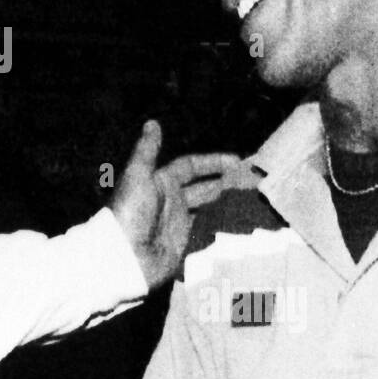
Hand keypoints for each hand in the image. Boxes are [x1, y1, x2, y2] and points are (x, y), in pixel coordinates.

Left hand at [109, 120, 251, 289]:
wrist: (122, 256)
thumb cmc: (129, 212)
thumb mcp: (138, 176)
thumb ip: (147, 150)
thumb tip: (152, 122)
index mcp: (162, 183)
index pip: (191, 167)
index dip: (213, 162)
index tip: (238, 162)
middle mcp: (172, 202)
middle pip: (206, 188)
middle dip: (228, 183)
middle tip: (254, 181)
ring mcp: (179, 224)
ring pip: (210, 210)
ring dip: (229, 205)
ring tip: (255, 201)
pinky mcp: (185, 245)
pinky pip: (208, 233)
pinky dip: (223, 228)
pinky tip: (242, 225)